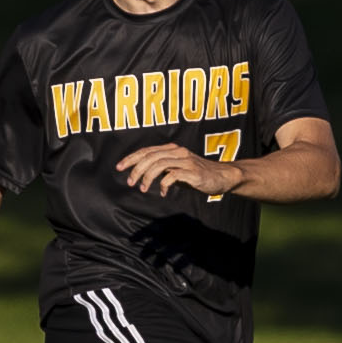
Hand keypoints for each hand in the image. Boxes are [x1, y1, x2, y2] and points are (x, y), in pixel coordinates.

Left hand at [116, 142, 241, 198]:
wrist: (223, 177)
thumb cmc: (198, 174)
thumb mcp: (177, 169)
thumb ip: (163, 168)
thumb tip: (143, 173)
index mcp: (172, 149)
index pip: (147, 150)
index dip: (131, 158)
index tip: (119, 167)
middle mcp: (178, 152)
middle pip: (150, 157)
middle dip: (136, 169)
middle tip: (129, 182)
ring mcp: (186, 161)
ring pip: (159, 164)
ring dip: (147, 177)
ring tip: (143, 189)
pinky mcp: (193, 172)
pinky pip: (172, 176)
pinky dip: (164, 185)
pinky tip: (164, 193)